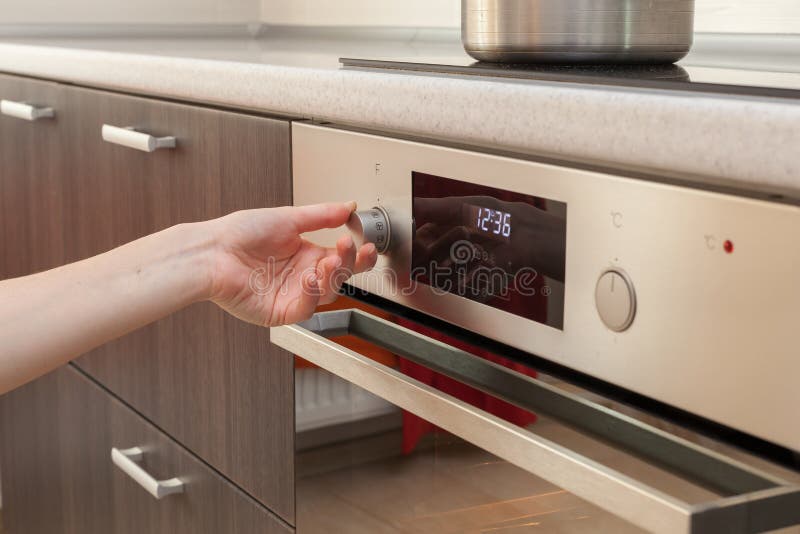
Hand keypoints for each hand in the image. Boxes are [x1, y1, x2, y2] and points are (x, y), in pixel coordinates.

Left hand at [207, 202, 377, 325]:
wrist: (212, 251)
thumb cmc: (239, 234)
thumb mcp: (288, 218)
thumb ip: (322, 215)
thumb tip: (349, 207)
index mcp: (307, 255)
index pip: (342, 258)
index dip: (357, 253)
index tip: (365, 243)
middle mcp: (303, 276)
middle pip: (340, 277)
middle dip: (350, 264)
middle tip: (350, 248)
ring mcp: (293, 295)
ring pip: (328, 294)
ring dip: (332, 277)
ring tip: (328, 261)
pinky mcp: (280, 312)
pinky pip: (306, 309)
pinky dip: (312, 294)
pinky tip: (309, 278)